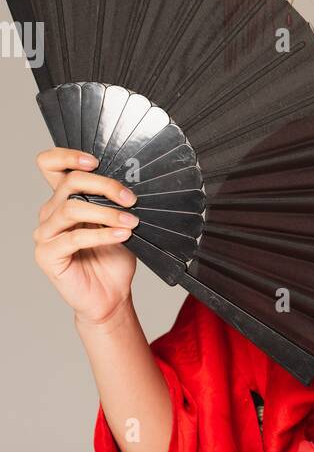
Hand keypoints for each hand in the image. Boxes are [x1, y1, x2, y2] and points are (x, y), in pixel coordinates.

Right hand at [33, 147, 138, 325]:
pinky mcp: (47, 255)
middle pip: (69, 182)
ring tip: (130, 221)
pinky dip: (103, 234)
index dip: (67, 156)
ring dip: (106, 212)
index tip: (95, 161)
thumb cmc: (113, 259)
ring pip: (71, 208)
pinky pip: (74, 237)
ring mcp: (46, 234)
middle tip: (129, 198)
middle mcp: (51, 213)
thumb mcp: (117, 222)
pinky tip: (122, 235)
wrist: (111, 295)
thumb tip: (128, 183)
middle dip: (104, 185)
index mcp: (64, 199)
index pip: (49, 165)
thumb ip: (113, 202)